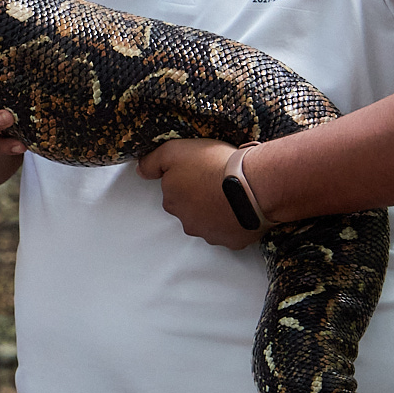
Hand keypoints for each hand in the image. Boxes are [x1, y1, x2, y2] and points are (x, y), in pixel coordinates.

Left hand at [136, 139, 257, 249]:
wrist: (253, 185)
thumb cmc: (215, 166)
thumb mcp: (174, 151)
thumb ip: (152, 161)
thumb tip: (141, 171)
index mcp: (172, 202)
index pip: (174, 191)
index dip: (188, 178)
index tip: (202, 170)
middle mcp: (188, 223)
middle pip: (191, 209)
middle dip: (201, 198)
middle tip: (218, 181)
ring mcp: (211, 234)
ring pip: (210, 222)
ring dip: (218, 210)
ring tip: (234, 193)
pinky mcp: (232, 241)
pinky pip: (231, 232)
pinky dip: (236, 222)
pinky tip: (244, 207)